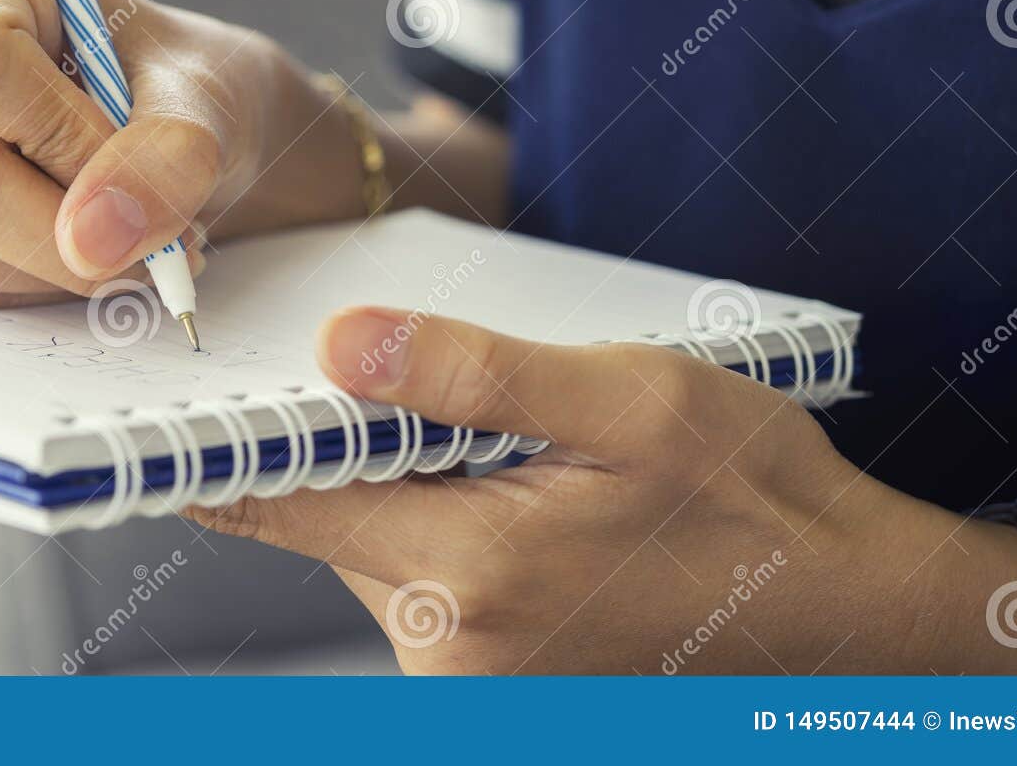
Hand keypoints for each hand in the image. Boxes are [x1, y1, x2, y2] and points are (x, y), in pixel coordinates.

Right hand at [0, 0, 365, 306]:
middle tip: (165, 236)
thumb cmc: (185, 94)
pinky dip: (44, 287)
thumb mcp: (207, 104)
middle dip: (78, 231)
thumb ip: (168, 155)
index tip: (134, 165)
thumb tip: (94, 238)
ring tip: (131, 231)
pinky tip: (84, 246)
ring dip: (71, 268)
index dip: (62, 138)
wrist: (178, 140)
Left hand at [190, 309, 1016, 673]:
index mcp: (464, 571)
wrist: (846, 618)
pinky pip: (418, 571)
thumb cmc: (751, 501)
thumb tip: (342, 345)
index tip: (169, 380)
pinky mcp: (486, 671)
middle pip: (320, 513)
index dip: (215, 435)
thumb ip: (476, 376)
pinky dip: (435, 513)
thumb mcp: (629, 401)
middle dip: (339, 433)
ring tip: (489, 421)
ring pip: (369, 539)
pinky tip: (514, 478)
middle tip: (379, 355)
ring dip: (399, 472)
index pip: (273, 499)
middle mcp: (442, 643)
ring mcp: (462, 671)